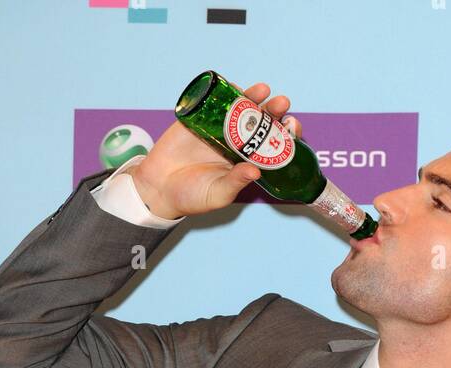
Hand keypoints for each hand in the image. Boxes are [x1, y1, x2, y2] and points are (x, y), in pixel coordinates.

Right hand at [131, 81, 301, 218]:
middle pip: (260, 121)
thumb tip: (256, 171)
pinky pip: (213, 100)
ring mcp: (218, 128)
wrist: (158, 188)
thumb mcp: (217, 194)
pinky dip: (224, 91)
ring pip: (241, 107)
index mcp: (246, 161)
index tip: (292, 127)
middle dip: (273, 110)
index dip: (284, 134)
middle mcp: (236, 142)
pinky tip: (234, 87)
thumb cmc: (192, 197)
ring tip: (262, 91)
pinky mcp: (198, 118)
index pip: (272, 144)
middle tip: (282, 104)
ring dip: (253, 96)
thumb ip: (236, 182)